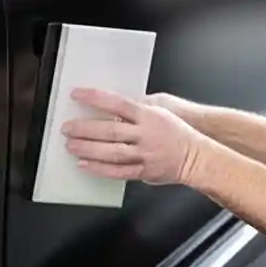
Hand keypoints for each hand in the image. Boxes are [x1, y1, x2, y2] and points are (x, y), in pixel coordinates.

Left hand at [62, 87, 210, 185]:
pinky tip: (84, 165)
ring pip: (111, 152)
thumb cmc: (178, 132)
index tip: (77, 95)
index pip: (117, 102)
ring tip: (71, 146)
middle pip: (110, 130)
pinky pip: (118, 171)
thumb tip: (114, 106)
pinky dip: (99, 169)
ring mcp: (144, 154)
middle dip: (85, 128)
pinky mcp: (144, 171)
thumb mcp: (161, 109)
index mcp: (148, 115)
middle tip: (67, 128)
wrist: (198, 156)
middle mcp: (145, 134)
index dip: (95, 98)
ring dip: (88, 149)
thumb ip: (138, 107)